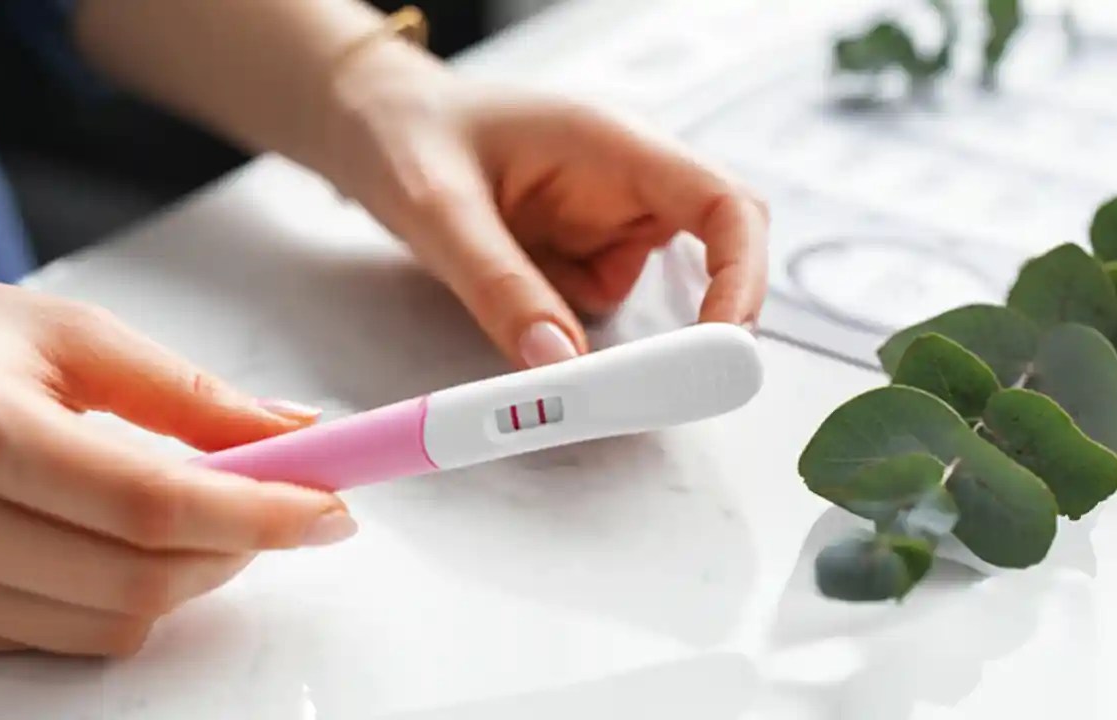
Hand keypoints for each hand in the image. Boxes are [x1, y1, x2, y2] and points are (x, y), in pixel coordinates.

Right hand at [0, 275, 352, 657]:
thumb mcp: (60, 336)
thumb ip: (184, 393)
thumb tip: (290, 434)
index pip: (153, 504)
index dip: (260, 512)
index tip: (331, 506)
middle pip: (140, 579)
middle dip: (240, 548)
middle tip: (288, 507)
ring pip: (110, 625)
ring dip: (191, 577)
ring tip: (211, 515)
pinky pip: (60, 639)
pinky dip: (121, 600)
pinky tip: (125, 544)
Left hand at [316, 43, 768, 367]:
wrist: (373, 124)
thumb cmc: (407, 133)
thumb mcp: (439, 210)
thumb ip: (500, 285)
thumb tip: (558, 364)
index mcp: (614, 145)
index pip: (724, 207)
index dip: (743, 278)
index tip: (721, 348)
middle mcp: (629, 183)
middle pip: (715, 257)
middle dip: (695, 324)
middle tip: (649, 385)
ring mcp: (610, 219)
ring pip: (652, 298)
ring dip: (613, 335)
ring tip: (526, 302)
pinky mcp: (585, 251)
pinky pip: (599, 309)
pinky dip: (572, 331)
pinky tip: (514, 293)